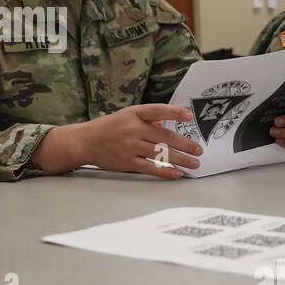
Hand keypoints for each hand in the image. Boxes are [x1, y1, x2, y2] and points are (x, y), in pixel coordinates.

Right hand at [30, 104, 201, 178]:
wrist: (85, 142)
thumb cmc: (108, 127)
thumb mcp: (126, 116)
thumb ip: (147, 119)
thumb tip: (165, 125)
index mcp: (134, 114)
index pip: (157, 111)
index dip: (174, 113)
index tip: (189, 116)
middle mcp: (133, 129)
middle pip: (164, 137)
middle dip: (185, 144)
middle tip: (199, 150)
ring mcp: (131, 147)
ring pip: (161, 154)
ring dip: (181, 159)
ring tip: (194, 164)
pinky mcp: (128, 162)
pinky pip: (150, 167)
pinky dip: (165, 171)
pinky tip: (177, 173)